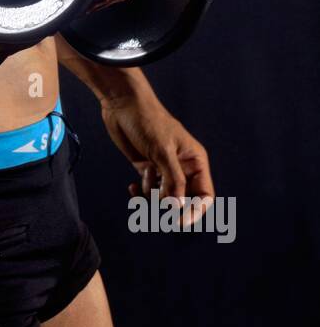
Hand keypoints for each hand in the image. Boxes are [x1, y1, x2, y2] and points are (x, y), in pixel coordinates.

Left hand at [100, 91, 213, 227]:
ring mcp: (164, 169)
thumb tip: (178, 207)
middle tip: (155, 197)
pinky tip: (131, 188)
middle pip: (183, 200)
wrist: (123, 104)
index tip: (179, 222)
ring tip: (146, 173)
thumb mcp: (162, 151)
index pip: (204, 195)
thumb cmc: (148, 121)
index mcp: (195, 161)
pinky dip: (140, 193)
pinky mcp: (147, 168)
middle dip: (169, 203)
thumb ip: (173, 180)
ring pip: (163, 198)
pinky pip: (148, 191)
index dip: (196, 211)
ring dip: (152, 194)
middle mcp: (182, 168)